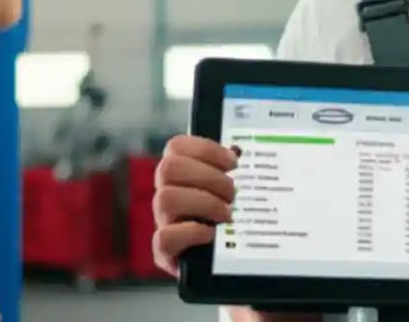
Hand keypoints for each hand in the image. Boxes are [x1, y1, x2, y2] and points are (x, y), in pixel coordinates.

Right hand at [151, 135, 238, 275]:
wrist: (230, 260)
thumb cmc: (233, 219)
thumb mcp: (236, 190)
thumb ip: (237, 172)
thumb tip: (244, 153)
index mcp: (182, 174)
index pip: (177, 146)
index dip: (205, 149)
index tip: (233, 161)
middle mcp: (167, 194)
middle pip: (168, 168)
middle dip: (207, 176)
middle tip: (232, 192)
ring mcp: (164, 222)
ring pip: (166, 198)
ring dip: (203, 203)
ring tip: (227, 214)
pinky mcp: (165, 252)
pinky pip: (165, 237)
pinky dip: (191, 233)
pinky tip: (211, 234)